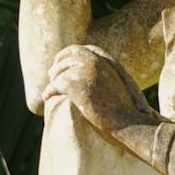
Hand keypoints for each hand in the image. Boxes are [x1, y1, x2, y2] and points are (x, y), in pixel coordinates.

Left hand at [42, 44, 156, 136]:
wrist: (128, 124)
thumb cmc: (125, 112)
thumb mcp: (117, 87)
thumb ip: (103, 77)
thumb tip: (86, 80)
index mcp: (107, 60)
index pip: (84, 50)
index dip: (70, 55)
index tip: (62, 63)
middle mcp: (96, 61)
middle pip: (69, 54)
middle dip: (59, 62)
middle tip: (51, 73)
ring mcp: (85, 71)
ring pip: (60, 70)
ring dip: (53, 79)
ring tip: (49, 90)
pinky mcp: (75, 84)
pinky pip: (55, 84)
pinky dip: (49, 91)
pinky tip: (46, 97)